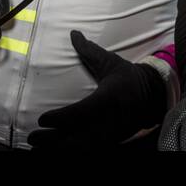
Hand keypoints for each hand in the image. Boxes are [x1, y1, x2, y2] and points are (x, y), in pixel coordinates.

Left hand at [28, 31, 167, 148]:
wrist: (153, 96)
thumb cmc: (128, 77)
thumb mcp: (109, 61)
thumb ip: (88, 49)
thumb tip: (73, 33)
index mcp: (109, 98)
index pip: (82, 112)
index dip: (61, 118)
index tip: (42, 119)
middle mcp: (110, 120)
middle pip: (78, 136)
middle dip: (53, 140)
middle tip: (32, 138)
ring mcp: (112, 134)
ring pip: (82, 148)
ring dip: (59, 149)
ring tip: (38, 147)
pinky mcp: (112, 142)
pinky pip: (90, 150)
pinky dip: (72, 152)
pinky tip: (55, 151)